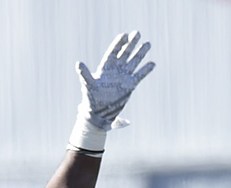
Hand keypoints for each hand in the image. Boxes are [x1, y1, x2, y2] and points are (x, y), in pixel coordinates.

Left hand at [68, 31, 154, 151]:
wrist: (99, 111)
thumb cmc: (91, 97)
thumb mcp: (88, 85)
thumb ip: (85, 74)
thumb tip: (78, 63)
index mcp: (106, 68)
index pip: (113, 52)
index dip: (118, 43)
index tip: (124, 35)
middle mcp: (116, 70)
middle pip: (125, 53)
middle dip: (131, 44)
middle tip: (137, 32)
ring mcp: (124, 77)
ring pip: (134, 62)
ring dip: (140, 53)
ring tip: (148, 44)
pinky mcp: (130, 85)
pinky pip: (139, 75)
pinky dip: (145, 70)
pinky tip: (152, 63)